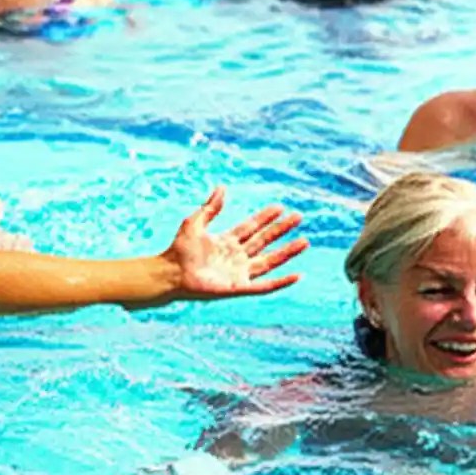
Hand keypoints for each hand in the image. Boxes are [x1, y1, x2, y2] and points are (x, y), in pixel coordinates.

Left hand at [162, 187, 306, 300]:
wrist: (170, 273)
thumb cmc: (178, 250)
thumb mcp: (195, 223)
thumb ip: (210, 207)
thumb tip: (222, 187)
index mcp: (226, 241)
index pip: (251, 227)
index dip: (265, 217)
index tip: (280, 207)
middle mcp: (236, 256)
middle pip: (264, 241)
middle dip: (281, 229)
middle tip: (298, 217)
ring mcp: (239, 272)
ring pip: (270, 261)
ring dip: (287, 252)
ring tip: (304, 242)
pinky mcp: (239, 287)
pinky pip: (264, 286)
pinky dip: (281, 282)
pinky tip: (297, 275)